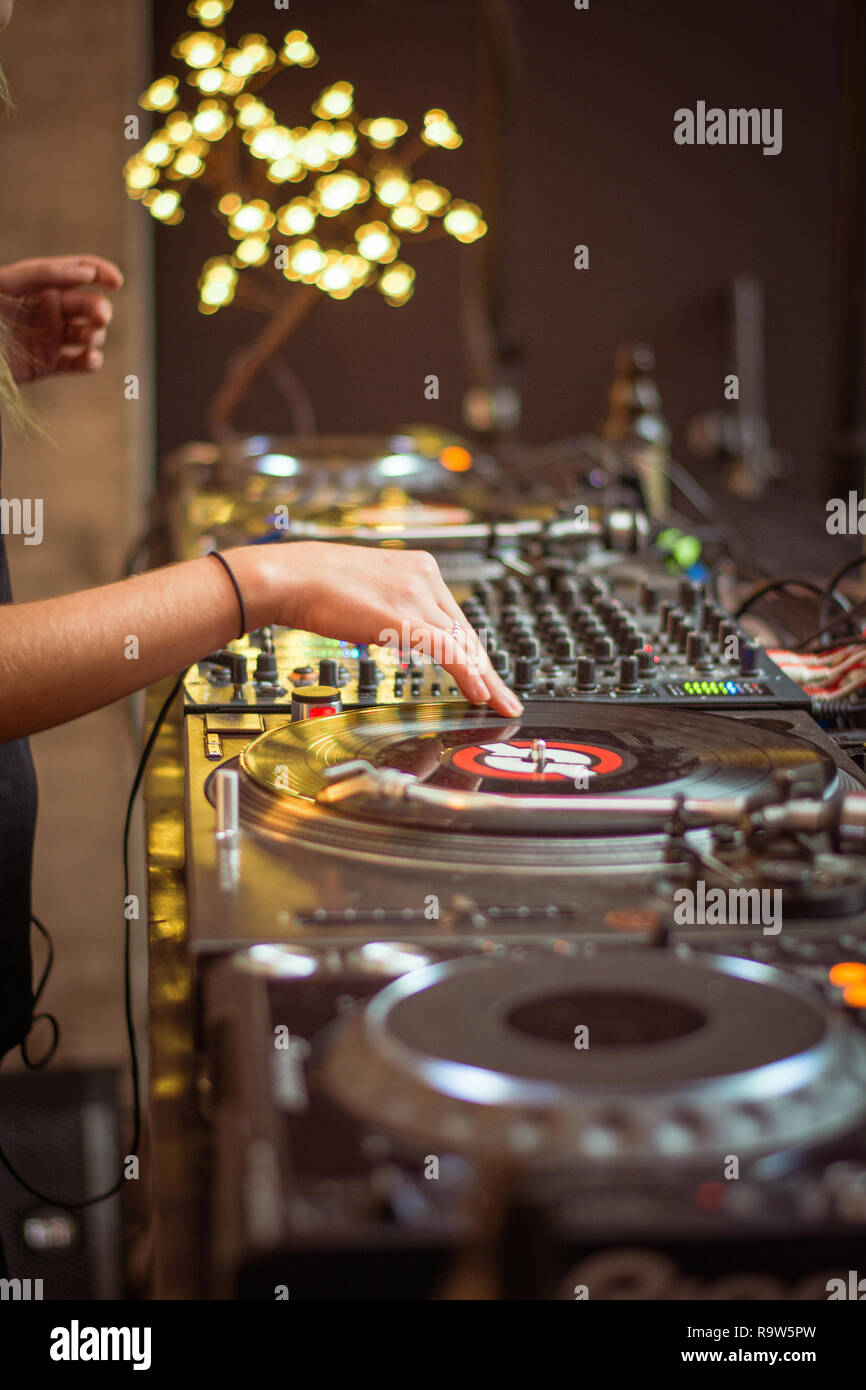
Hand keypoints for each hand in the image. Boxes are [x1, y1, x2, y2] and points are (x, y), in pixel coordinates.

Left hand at [0, 255, 123, 381]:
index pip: (79, 270)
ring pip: (88, 333)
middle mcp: (49, 308)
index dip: (101, 272)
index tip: (116, 281)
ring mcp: (51, 336)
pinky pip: (77, 363)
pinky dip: (90, 362)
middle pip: (88, 304)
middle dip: (99, 309)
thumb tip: (84, 272)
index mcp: (40, 282)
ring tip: (88, 340)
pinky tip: (90, 360)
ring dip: (95, 335)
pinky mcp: (48, 363)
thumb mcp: (7, 283)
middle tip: (100, 318)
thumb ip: (42, 273)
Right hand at [229, 541, 523, 716]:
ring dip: (486, 679)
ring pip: (463, 643)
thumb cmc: (316, 583)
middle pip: (467, 632)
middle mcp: (424, 577)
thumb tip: (403, 631)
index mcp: (420, 567)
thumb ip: (394, 607)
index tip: (487, 674)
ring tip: (500, 704)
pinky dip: (467, 675)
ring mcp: (415, 595)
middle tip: (506, 697)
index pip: (456, 617)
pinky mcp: (403, 617)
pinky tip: (479, 694)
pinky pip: (447, 651)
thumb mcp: (370, 590)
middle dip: (489, 670)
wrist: (290, 576)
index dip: (474, 651)